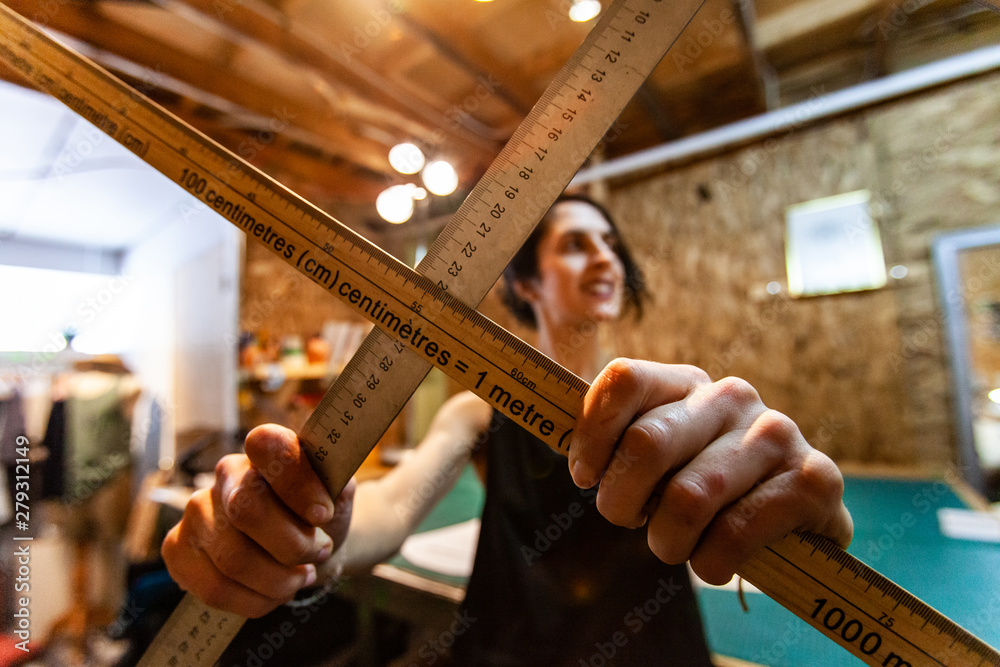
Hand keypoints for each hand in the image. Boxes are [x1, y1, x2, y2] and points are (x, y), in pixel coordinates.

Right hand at [162, 425, 354, 616]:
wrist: (306, 546)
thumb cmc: (321, 516)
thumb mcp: (339, 495)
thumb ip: (336, 488)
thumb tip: (321, 508)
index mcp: (265, 450)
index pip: (268, 445)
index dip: (297, 483)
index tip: (323, 515)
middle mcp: (225, 474)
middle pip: (247, 510)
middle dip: (293, 546)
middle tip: (319, 553)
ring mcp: (196, 511)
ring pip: (233, 559)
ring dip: (279, 581)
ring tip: (299, 577)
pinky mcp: (177, 550)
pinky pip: (214, 589)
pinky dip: (254, 601)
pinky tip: (272, 592)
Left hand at [567, 359, 852, 584]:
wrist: (794, 530)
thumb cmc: (703, 493)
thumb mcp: (658, 459)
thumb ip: (610, 441)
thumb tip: (552, 434)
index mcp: (686, 382)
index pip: (624, 379)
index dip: (591, 435)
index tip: (586, 477)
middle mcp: (733, 395)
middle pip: (647, 444)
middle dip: (621, 500)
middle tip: (629, 522)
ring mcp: (777, 433)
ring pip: (688, 497)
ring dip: (668, 542)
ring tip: (675, 547)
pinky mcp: (816, 480)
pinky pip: (734, 533)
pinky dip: (711, 563)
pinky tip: (715, 561)